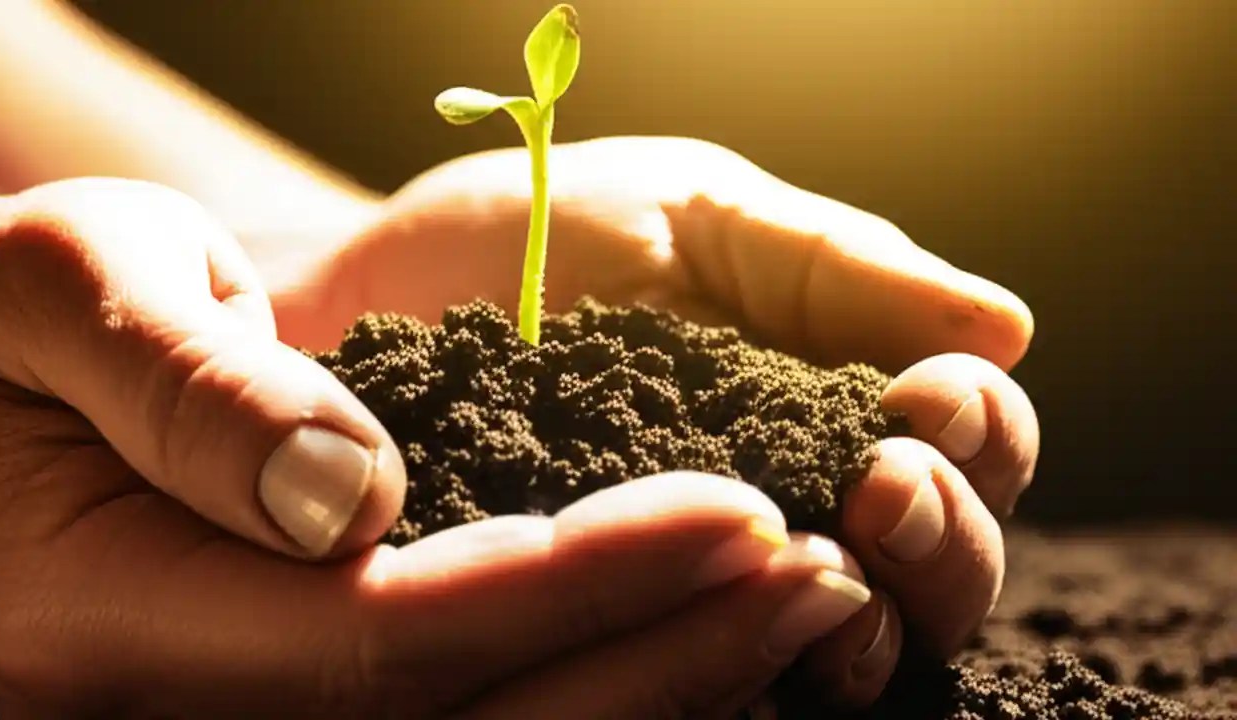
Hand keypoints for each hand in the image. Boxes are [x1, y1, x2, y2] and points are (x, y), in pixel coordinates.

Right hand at [0, 178, 904, 717]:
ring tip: (799, 608)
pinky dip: (602, 693)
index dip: (574, 586)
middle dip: (658, 661)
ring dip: (657, 692)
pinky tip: (703, 636)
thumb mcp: (74, 287)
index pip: (383, 637)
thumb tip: (347, 496)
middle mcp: (173, 717)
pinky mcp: (293, 708)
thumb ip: (190, 389)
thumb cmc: (11, 318)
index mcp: (108, 616)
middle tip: (819, 577)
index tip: (737, 511)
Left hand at [275, 137, 1040, 708]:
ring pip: (845, 646)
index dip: (981, 437)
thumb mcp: (702, 217)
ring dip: (870, 616)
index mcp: (841, 408)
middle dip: (944, 539)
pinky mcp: (622, 640)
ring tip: (827, 560)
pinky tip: (732, 626)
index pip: (970, 452)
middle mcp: (800, 512)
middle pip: (934, 574)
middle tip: (888, 484)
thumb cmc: (552, 240)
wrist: (384, 296)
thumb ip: (839, 269)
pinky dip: (746, 666)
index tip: (935, 397)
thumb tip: (1006, 328)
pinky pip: (715, 682)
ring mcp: (711, 590)